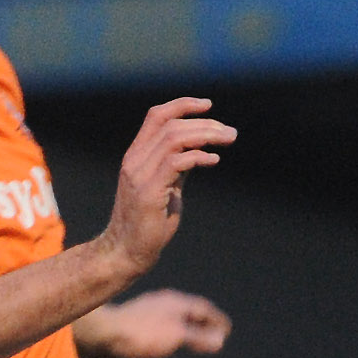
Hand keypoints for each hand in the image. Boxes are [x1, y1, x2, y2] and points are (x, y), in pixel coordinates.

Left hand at [80, 288, 231, 357]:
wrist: (99, 336)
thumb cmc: (139, 334)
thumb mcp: (176, 337)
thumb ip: (198, 338)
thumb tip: (220, 340)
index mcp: (175, 303)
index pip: (203, 309)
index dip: (217, 320)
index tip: (226, 329)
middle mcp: (161, 304)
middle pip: (188, 311)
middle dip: (202, 321)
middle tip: (213, 332)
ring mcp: (145, 313)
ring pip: (171, 318)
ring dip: (185, 326)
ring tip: (190, 337)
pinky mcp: (131, 325)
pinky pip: (158, 327)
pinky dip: (169, 333)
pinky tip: (160, 342)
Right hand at [101, 97, 234, 274]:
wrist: (127, 252)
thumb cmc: (148, 223)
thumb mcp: (165, 187)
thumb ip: (177, 167)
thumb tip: (199, 150)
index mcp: (136, 156)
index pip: (157, 116)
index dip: (182, 105)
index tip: (208, 106)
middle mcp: (134, 161)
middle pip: (171, 125)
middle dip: (205, 124)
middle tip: (230, 133)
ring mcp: (139, 176)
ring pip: (174, 139)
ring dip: (205, 136)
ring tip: (227, 141)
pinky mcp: (148, 192)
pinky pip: (176, 163)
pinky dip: (198, 157)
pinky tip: (214, 160)